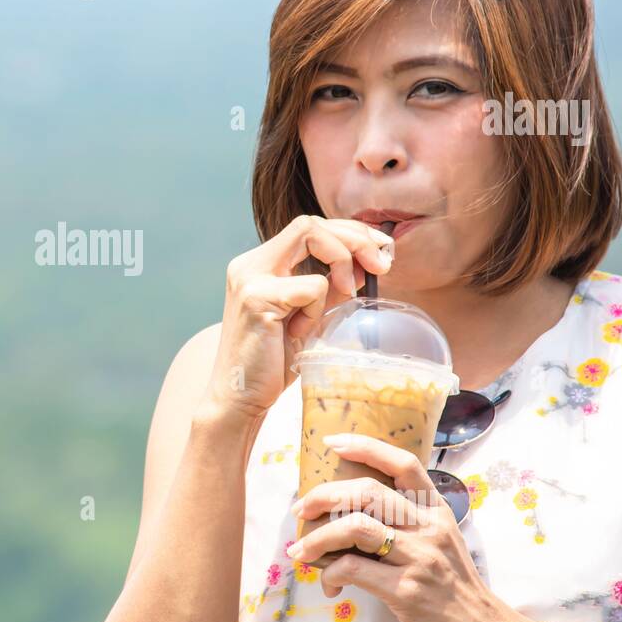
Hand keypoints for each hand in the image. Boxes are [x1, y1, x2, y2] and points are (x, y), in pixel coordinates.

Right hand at [200, 215, 392, 428]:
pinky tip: (299, 333)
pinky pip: (311, 286)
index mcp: (259, 264)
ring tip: (341, 300)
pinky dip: (316, 309)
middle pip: (310, 222)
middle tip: (381, 265)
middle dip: (355, 238)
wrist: (240, 398)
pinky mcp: (256, 298)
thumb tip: (367, 263)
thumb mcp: (309, 316)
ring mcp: (249, 278)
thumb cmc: (272, 362)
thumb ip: (330, 287)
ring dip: (340, 267)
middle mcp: (249, 264)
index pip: (308, 227)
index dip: (349, 232)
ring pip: (311, 238)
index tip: (380, 251)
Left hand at [286, 432, 537, 621]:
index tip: (332, 442)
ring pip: (355, 527)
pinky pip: (354, 569)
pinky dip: (330, 574)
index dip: (366, 446)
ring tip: (300, 552)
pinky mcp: (407, 591)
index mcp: (436, 511)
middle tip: (300, 510)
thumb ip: (406, 523)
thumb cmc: (453, 590)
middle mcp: (430, 528)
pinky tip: (329, 586)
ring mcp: (420, 558)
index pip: (404, 464)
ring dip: (317, 538)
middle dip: (323, 495)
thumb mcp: (439, 544)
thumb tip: (348, 514)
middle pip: (367, 491)